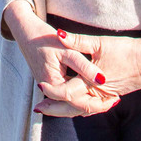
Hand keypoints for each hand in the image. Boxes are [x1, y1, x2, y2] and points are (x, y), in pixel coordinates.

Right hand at [2, 2, 114, 117]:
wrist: (26, 33)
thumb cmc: (45, 38)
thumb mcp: (67, 50)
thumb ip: (84, 66)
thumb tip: (102, 79)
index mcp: (54, 83)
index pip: (78, 102)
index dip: (97, 103)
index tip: (114, 97)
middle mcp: (50, 90)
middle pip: (75, 107)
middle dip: (95, 106)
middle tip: (114, 100)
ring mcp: (50, 88)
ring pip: (71, 104)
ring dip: (89, 103)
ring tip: (109, 98)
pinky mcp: (52, 84)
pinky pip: (68, 97)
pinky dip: (81, 97)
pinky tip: (95, 92)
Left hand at [37, 28, 140, 108]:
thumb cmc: (127, 50)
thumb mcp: (100, 42)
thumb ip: (77, 41)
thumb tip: (58, 33)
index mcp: (94, 82)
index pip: (67, 92)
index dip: (52, 91)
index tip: (41, 85)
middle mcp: (98, 94)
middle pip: (72, 107)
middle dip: (54, 108)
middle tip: (39, 107)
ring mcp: (105, 97)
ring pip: (81, 109)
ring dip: (65, 110)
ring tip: (50, 107)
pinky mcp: (110, 95)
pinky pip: (91, 106)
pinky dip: (79, 106)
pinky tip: (71, 104)